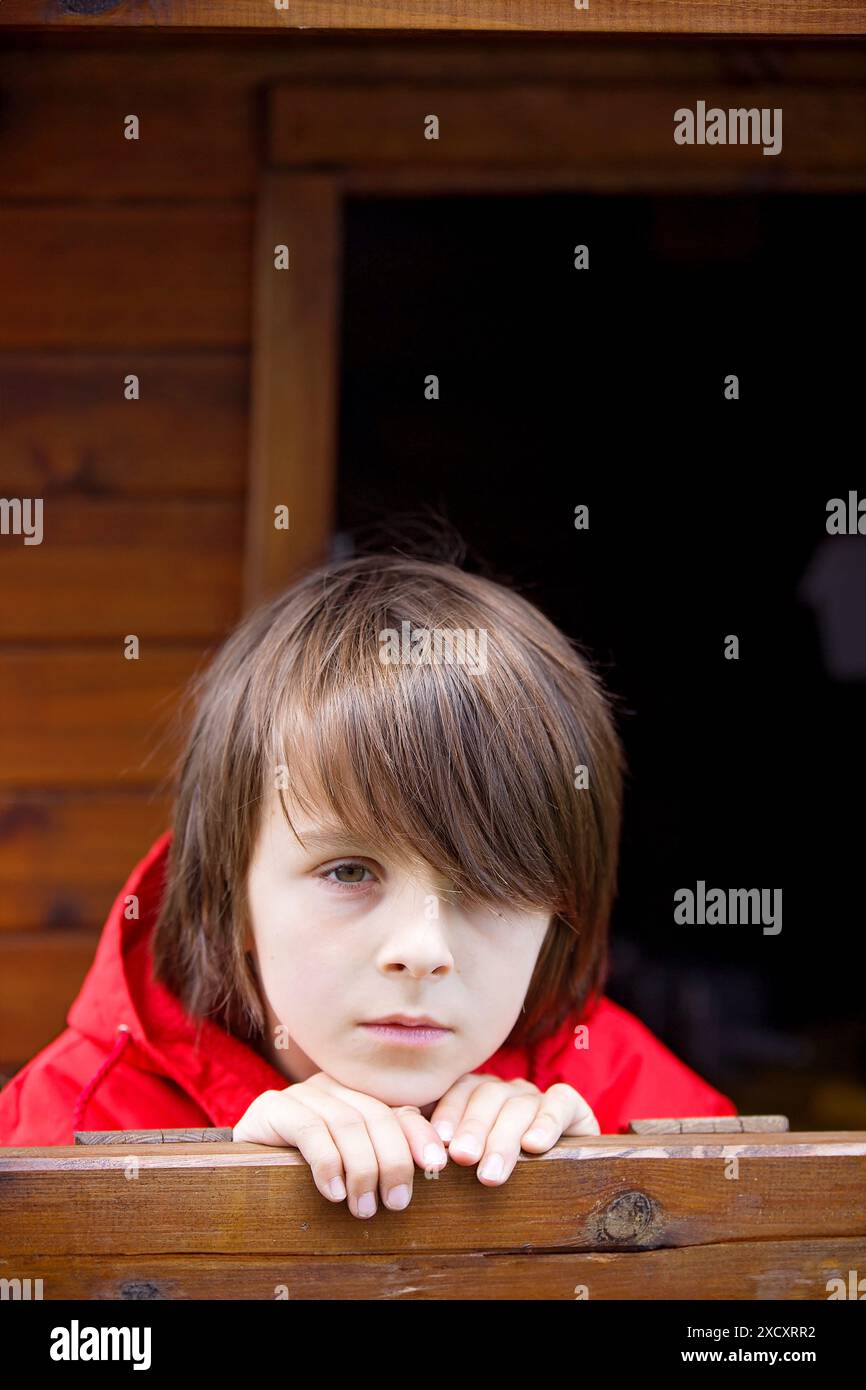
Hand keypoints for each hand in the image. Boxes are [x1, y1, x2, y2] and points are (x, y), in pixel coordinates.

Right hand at [232, 1071, 447, 1218]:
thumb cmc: (305, 1173)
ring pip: (347, 1124)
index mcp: (356, 1096)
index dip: (418, 1136)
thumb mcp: (349, 1165)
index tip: (436, 1166)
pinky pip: (310, 1129)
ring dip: (362, 1170)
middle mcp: (332, 1087)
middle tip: (396, 1202)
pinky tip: (333, 1192)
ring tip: (364, 1207)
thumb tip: (431, 1163)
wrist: (240, 1169)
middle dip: (393, 1161)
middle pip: (376, 1116)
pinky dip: (327, 1163)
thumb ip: (383, 1154)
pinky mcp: (273, 1106)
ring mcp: (301, 1093)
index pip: (397, 1110)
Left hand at [428, 1073, 599, 1185]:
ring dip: (503, 1138)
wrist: (561, 1182)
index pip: (458, 1091)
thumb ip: (446, 1152)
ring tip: (490, 1172)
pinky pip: (560, 1102)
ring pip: (518, 1105)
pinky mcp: (571, 1106)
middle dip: (473, 1128)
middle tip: (462, 1157)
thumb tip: (412, 1158)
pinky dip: (547, 1121)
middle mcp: (505, 1091)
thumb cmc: (500, 1175)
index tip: (438, 1140)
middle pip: (486, 1096)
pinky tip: (535, 1145)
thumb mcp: (473, 1163)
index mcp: (476, 1097)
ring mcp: (536, 1097)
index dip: (448, 1113)